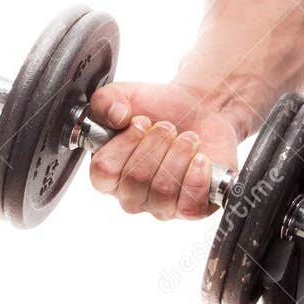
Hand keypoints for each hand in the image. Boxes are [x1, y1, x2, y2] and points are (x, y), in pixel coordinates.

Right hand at [86, 78, 240, 222]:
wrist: (199, 109)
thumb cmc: (159, 108)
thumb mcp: (126, 94)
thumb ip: (106, 101)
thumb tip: (116, 116)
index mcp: (108, 172)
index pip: (103, 171)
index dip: (124, 144)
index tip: (141, 122)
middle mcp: (131, 195)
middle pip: (135, 181)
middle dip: (157, 144)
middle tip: (168, 126)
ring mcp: (160, 205)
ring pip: (163, 191)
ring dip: (179, 154)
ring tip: (188, 137)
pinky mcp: (191, 208)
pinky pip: (189, 206)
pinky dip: (197, 178)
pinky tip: (200, 158)